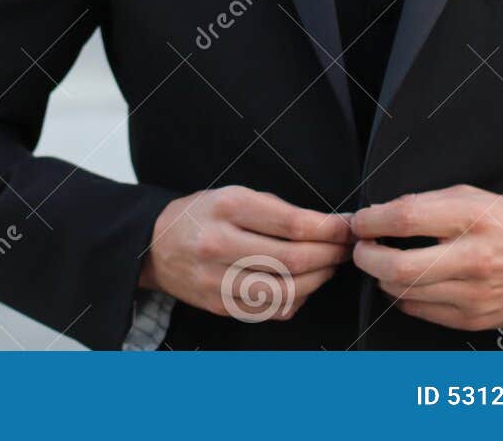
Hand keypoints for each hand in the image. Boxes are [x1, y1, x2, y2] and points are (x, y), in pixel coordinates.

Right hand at [139, 185, 354, 320]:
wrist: (155, 246)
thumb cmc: (201, 215)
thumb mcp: (233, 194)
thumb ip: (276, 209)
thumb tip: (326, 225)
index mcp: (227, 208)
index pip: (292, 224)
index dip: (329, 229)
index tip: (347, 227)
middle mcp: (220, 244)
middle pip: (294, 260)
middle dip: (330, 254)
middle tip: (345, 248)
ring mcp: (219, 280)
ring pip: (286, 291)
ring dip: (318, 280)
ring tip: (327, 266)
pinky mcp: (221, 305)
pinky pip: (271, 309)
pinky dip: (296, 299)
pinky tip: (303, 285)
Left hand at [351, 184, 502, 332]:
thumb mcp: (475, 197)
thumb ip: (428, 204)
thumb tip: (381, 216)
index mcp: (472, 219)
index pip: (404, 219)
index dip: (370, 220)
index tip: (360, 221)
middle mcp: (472, 259)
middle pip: (395, 266)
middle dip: (365, 256)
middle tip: (362, 247)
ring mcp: (472, 294)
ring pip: (401, 291)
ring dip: (382, 275)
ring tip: (387, 260)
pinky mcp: (471, 319)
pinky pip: (417, 310)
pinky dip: (404, 295)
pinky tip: (412, 280)